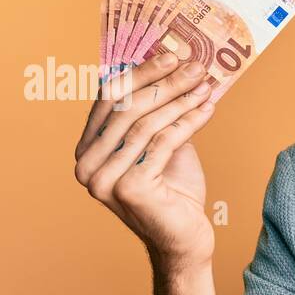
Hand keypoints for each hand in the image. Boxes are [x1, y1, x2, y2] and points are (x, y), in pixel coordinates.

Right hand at [73, 53, 217, 271]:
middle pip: (126, 107)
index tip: (172, 55)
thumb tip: (176, 65)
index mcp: (86, 150)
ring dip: (180, 100)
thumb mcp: (161, 143)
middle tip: (195, 66)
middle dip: (165, 82)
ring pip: (145, 123)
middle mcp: (86, 165)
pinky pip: (163, 143)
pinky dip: (189, 122)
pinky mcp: (129, 188)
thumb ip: (158, 112)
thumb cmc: (173, 191)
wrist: (185, 239)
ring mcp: (104, 179)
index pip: (109, 98)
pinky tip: (208, 109)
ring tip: (206, 85)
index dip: (141, 73)